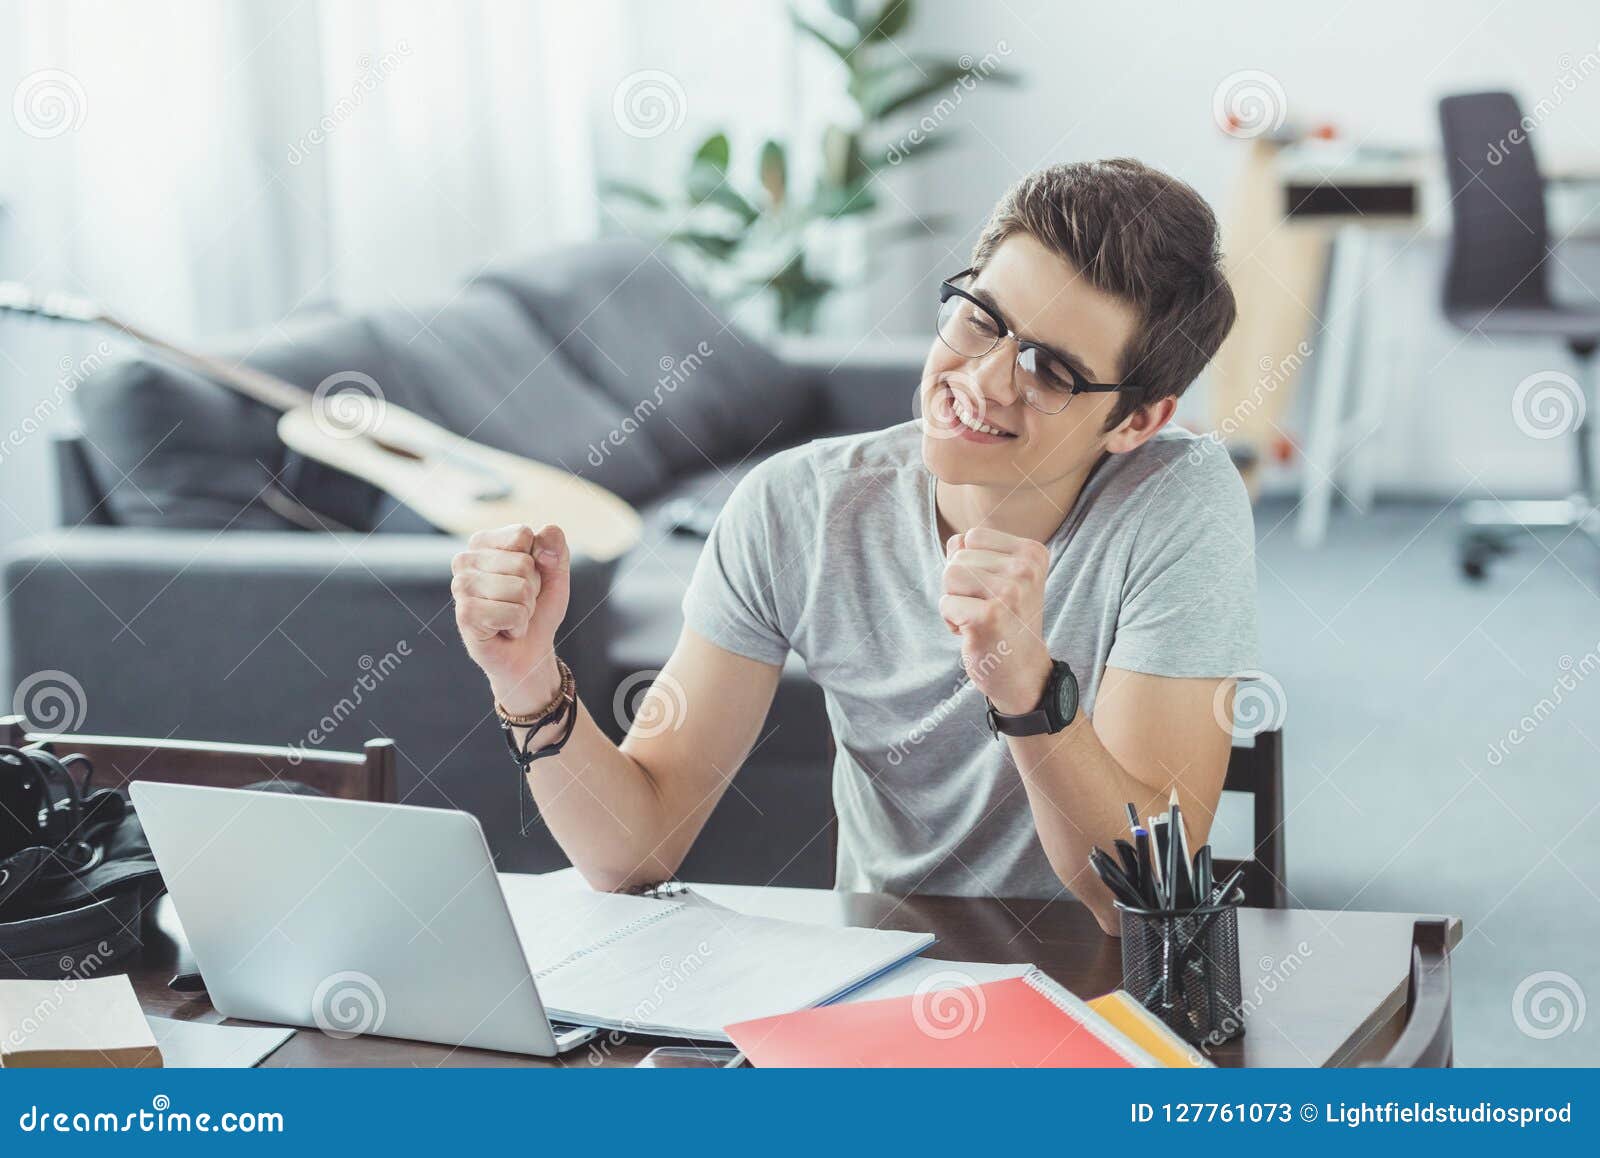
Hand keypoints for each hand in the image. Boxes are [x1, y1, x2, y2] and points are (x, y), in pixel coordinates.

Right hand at [452, 523, 569, 715]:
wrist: (529, 651)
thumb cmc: (538, 607)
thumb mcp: (555, 570)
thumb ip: (555, 545)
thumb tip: (543, 545)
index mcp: (483, 542)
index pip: (523, 535)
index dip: (538, 560)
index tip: (527, 577)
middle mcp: (464, 560)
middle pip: (523, 563)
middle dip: (532, 588)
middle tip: (520, 602)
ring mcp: (460, 587)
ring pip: (520, 589)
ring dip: (526, 609)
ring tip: (512, 616)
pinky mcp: (465, 615)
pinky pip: (513, 613)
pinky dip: (518, 626)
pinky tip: (504, 630)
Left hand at [939, 526, 1051, 714]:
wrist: (1023, 671)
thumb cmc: (1006, 622)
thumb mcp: (999, 580)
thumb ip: (976, 553)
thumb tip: (955, 540)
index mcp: (1032, 553)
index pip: (972, 537)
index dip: (970, 565)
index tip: (991, 591)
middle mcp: (1026, 569)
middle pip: (958, 556)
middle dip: (960, 585)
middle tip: (986, 609)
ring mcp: (1010, 592)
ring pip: (949, 575)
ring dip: (954, 601)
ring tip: (979, 619)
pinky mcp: (990, 616)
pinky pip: (945, 603)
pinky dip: (951, 621)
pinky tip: (974, 633)